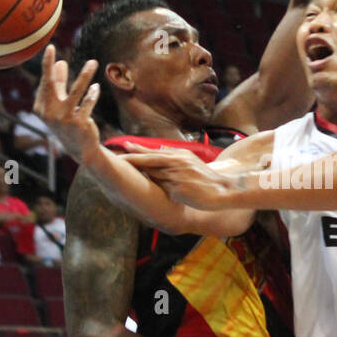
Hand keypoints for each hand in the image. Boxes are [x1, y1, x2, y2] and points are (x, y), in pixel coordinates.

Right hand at [33, 45, 101, 162]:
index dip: (48, 65)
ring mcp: (64, 119)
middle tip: (50, 47)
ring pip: (76, 92)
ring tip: (93, 62)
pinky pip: (87, 104)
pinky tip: (96, 87)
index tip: (50, 48)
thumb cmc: (67, 123)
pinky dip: (92, 94)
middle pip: (50, 85)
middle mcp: (50, 114)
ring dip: (85, 75)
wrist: (80, 149)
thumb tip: (60, 62)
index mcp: (41, 109)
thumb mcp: (60, 104)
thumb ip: (60, 84)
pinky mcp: (79, 123)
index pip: (45, 83)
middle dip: (49, 65)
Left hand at [123, 146, 238, 209]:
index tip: (123, 146)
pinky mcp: (177, 188)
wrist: (222, 190)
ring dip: (137, 172)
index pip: (153, 152)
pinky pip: (160, 188)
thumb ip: (175, 161)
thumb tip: (159, 159)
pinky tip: (136, 190)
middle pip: (148, 159)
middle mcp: (177, 162)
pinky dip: (149, 188)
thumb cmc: (205, 180)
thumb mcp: (191, 164)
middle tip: (114, 158)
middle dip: (131, 159)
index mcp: (179, 155)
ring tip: (119, 171)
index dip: (137, 150)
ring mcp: (176, 175)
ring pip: (152, 173)